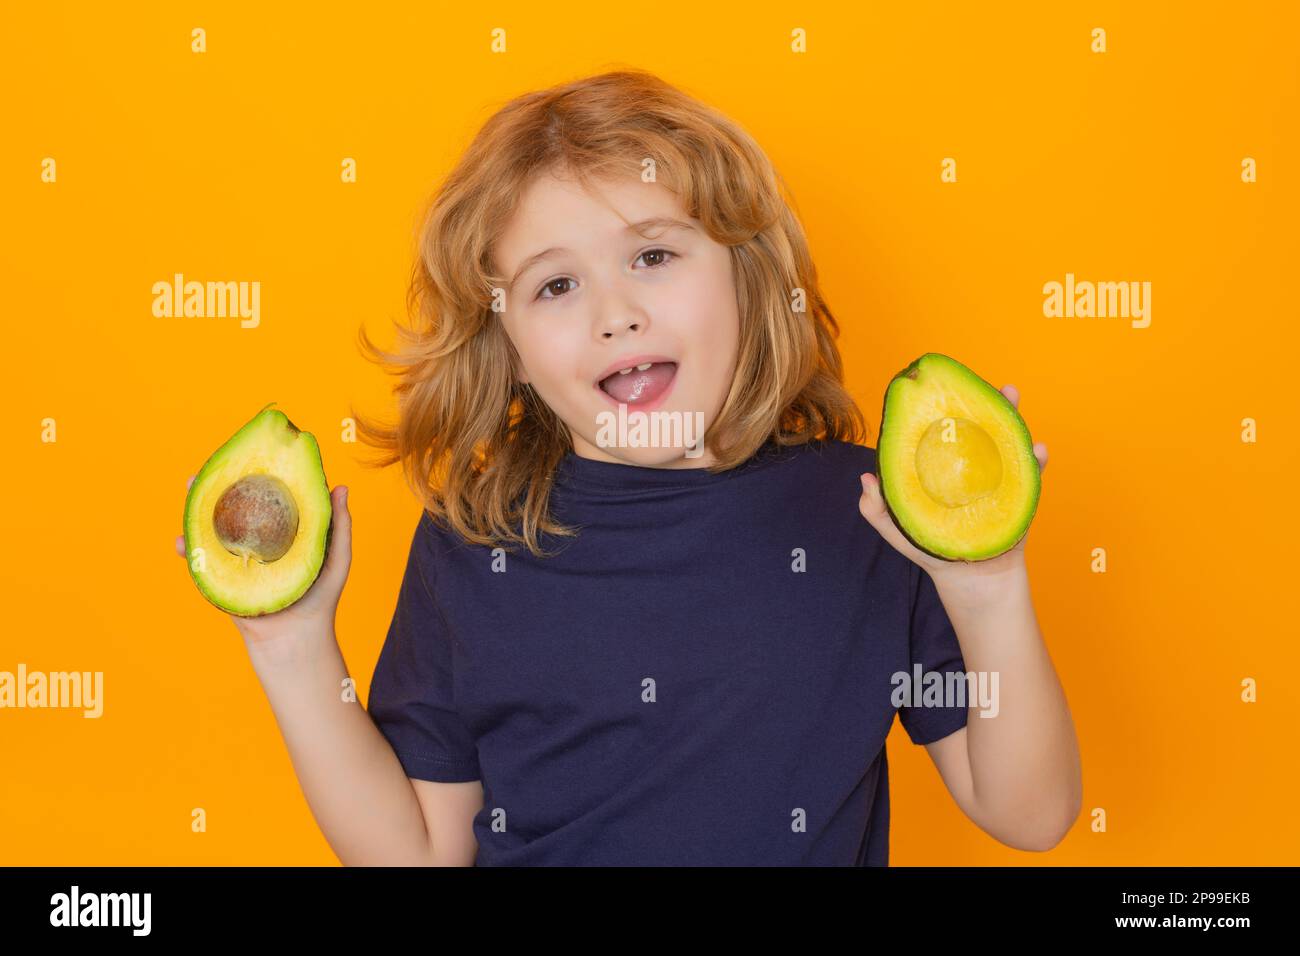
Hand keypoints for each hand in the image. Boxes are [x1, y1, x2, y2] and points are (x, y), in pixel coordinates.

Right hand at [176, 474, 352, 648]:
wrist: (298, 637)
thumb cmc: (321, 597)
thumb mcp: (336, 556)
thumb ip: (338, 524)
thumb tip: (340, 487)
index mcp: (282, 531)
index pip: (267, 498)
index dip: (258, 476)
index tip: (252, 454)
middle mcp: (257, 541)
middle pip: (234, 507)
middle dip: (220, 487)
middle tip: (209, 467)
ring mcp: (238, 559)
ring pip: (213, 529)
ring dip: (198, 509)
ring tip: (190, 489)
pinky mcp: (224, 579)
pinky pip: (202, 562)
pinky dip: (189, 552)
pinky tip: (182, 540)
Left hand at [858, 383, 1046, 587]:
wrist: (969, 578)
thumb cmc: (933, 547)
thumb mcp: (900, 528)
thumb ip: (878, 510)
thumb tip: (865, 480)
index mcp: (944, 465)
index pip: (945, 430)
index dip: (945, 408)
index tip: (941, 387)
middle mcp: (972, 464)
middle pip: (980, 427)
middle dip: (987, 402)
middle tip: (994, 384)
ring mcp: (997, 477)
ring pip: (1006, 441)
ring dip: (1012, 418)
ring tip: (1012, 399)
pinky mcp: (1017, 495)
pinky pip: (1030, 475)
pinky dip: (1036, 460)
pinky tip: (1038, 450)